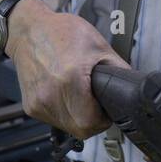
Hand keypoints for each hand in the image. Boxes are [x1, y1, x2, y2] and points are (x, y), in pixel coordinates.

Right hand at [6, 0, 127, 138]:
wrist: (27, 31)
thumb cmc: (61, 33)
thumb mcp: (98, 46)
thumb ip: (118, 69)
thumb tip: (132, 88)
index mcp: (70, 78)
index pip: (91, 122)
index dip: (103, 119)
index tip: (106, 109)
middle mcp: (51, 94)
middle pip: (81, 130)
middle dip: (94, 122)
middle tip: (96, 105)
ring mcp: (39, 103)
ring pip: (68, 128)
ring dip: (79, 119)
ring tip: (80, 98)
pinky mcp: (31, 107)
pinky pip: (54, 121)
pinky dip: (64, 114)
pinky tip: (66, 97)